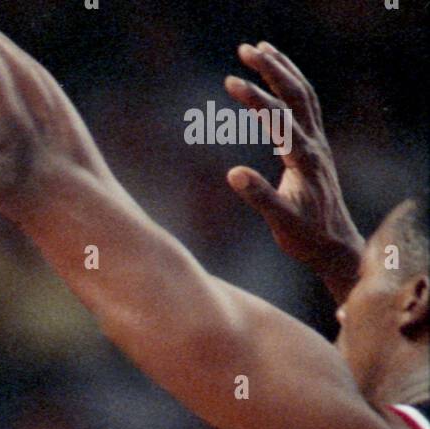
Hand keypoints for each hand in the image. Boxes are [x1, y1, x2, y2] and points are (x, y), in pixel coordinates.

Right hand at [223, 41, 363, 301]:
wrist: (334, 244)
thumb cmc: (305, 237)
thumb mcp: (281, 222)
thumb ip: (259, 197)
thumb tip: (233, 174)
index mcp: (304, 159)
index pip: (279, 117)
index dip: (255, 97)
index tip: (230, 81)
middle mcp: (314, 144)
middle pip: (295, 94)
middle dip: (271, 68)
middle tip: (245, 48)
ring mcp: (317, 143)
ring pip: (303, 95)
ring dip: (283, 69)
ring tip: (260, 50)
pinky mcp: (315, 148)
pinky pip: (304, 107)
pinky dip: (290, 86)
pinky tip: (277, 81)